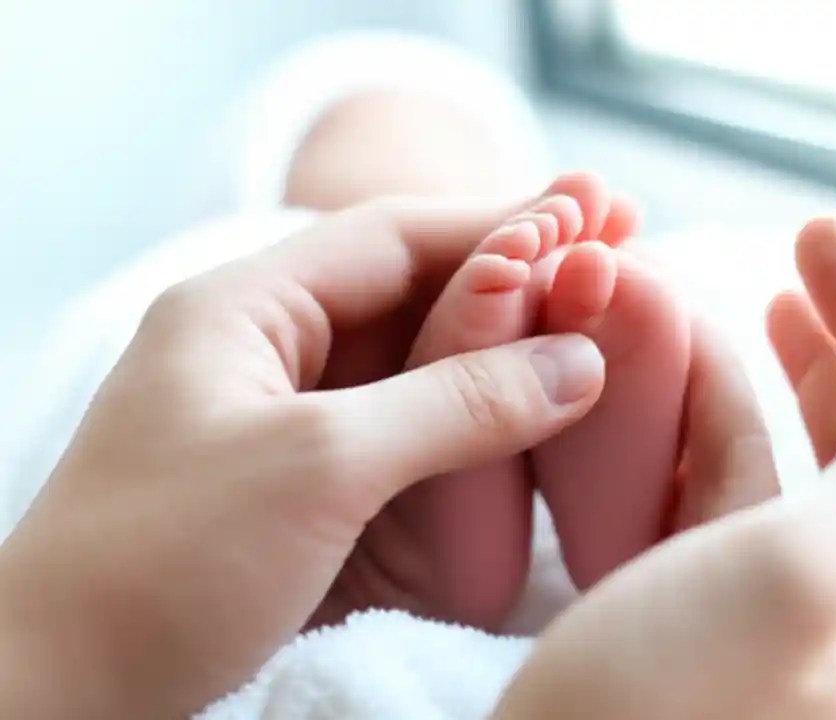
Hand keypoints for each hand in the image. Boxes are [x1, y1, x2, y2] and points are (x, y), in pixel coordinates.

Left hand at [0, 189, 617, 717]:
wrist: (59, 697)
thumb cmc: (159, 569)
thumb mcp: (320, 468)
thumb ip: (458, 404)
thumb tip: (580, 362)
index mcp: (244, 310)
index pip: (395, 236)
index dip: (503, 219)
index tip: (596, 213)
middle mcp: (269, 351)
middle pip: (412, 290)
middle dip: (516, 275)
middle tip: (618, 256)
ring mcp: (288, 420)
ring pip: (416, 362)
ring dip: (503, 345)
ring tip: (598, 327)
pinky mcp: (308, 487)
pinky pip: (408, 429)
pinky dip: (475, 415)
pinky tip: (536, 412)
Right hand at [495, 218, 835, 718]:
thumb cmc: (666, 705)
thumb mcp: (803, 571)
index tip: (815, 232)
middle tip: (792, 256)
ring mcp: (777, 602)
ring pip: (790, 451)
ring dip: (757, 369)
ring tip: (719, 303)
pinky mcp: (703, 612)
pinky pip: (721, 489)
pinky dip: (700, 422)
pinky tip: (670, 383)